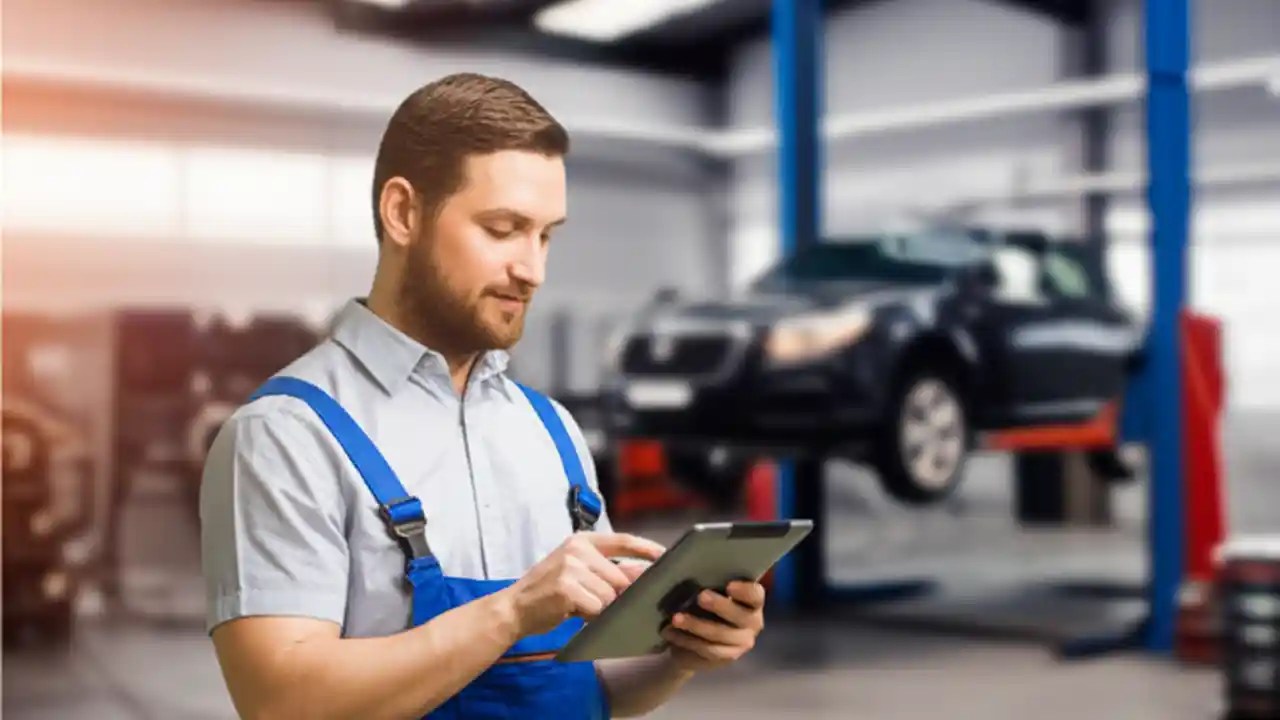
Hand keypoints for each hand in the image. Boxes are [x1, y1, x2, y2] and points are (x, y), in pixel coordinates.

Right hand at [503, 532, 664, 637]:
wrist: (514, 608)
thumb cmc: (549, 593)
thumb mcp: (578, 573)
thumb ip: (609, 572)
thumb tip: (645, 575)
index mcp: (582, 541)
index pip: (623, 541)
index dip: (647, 549)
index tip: (666, 557)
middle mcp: (577, 549)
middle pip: (620, 577)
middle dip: (619, 596)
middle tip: (602, 605)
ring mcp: (571, 566)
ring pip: (610, 595)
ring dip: (601, 609)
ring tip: (580, 609)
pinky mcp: (566, 587)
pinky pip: (596, 607)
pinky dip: (590, 616)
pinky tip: (574, 614)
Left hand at [661, 581, 764, 672]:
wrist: (690, 639)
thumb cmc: (700, 604)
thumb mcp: (701, 587)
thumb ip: (697, 574)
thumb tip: (663, 554)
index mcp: (751, 600)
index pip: (756, 595)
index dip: (745, 591)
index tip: (729, 586)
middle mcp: (752, 621)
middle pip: (741, 616)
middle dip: (721, 606)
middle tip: (700, 597)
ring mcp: (742, 642)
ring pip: (721, 635)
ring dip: (697, 626)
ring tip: (675, 618)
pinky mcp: (727, 656)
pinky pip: (708, 649)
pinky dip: (687, 640)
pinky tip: (671, 633)